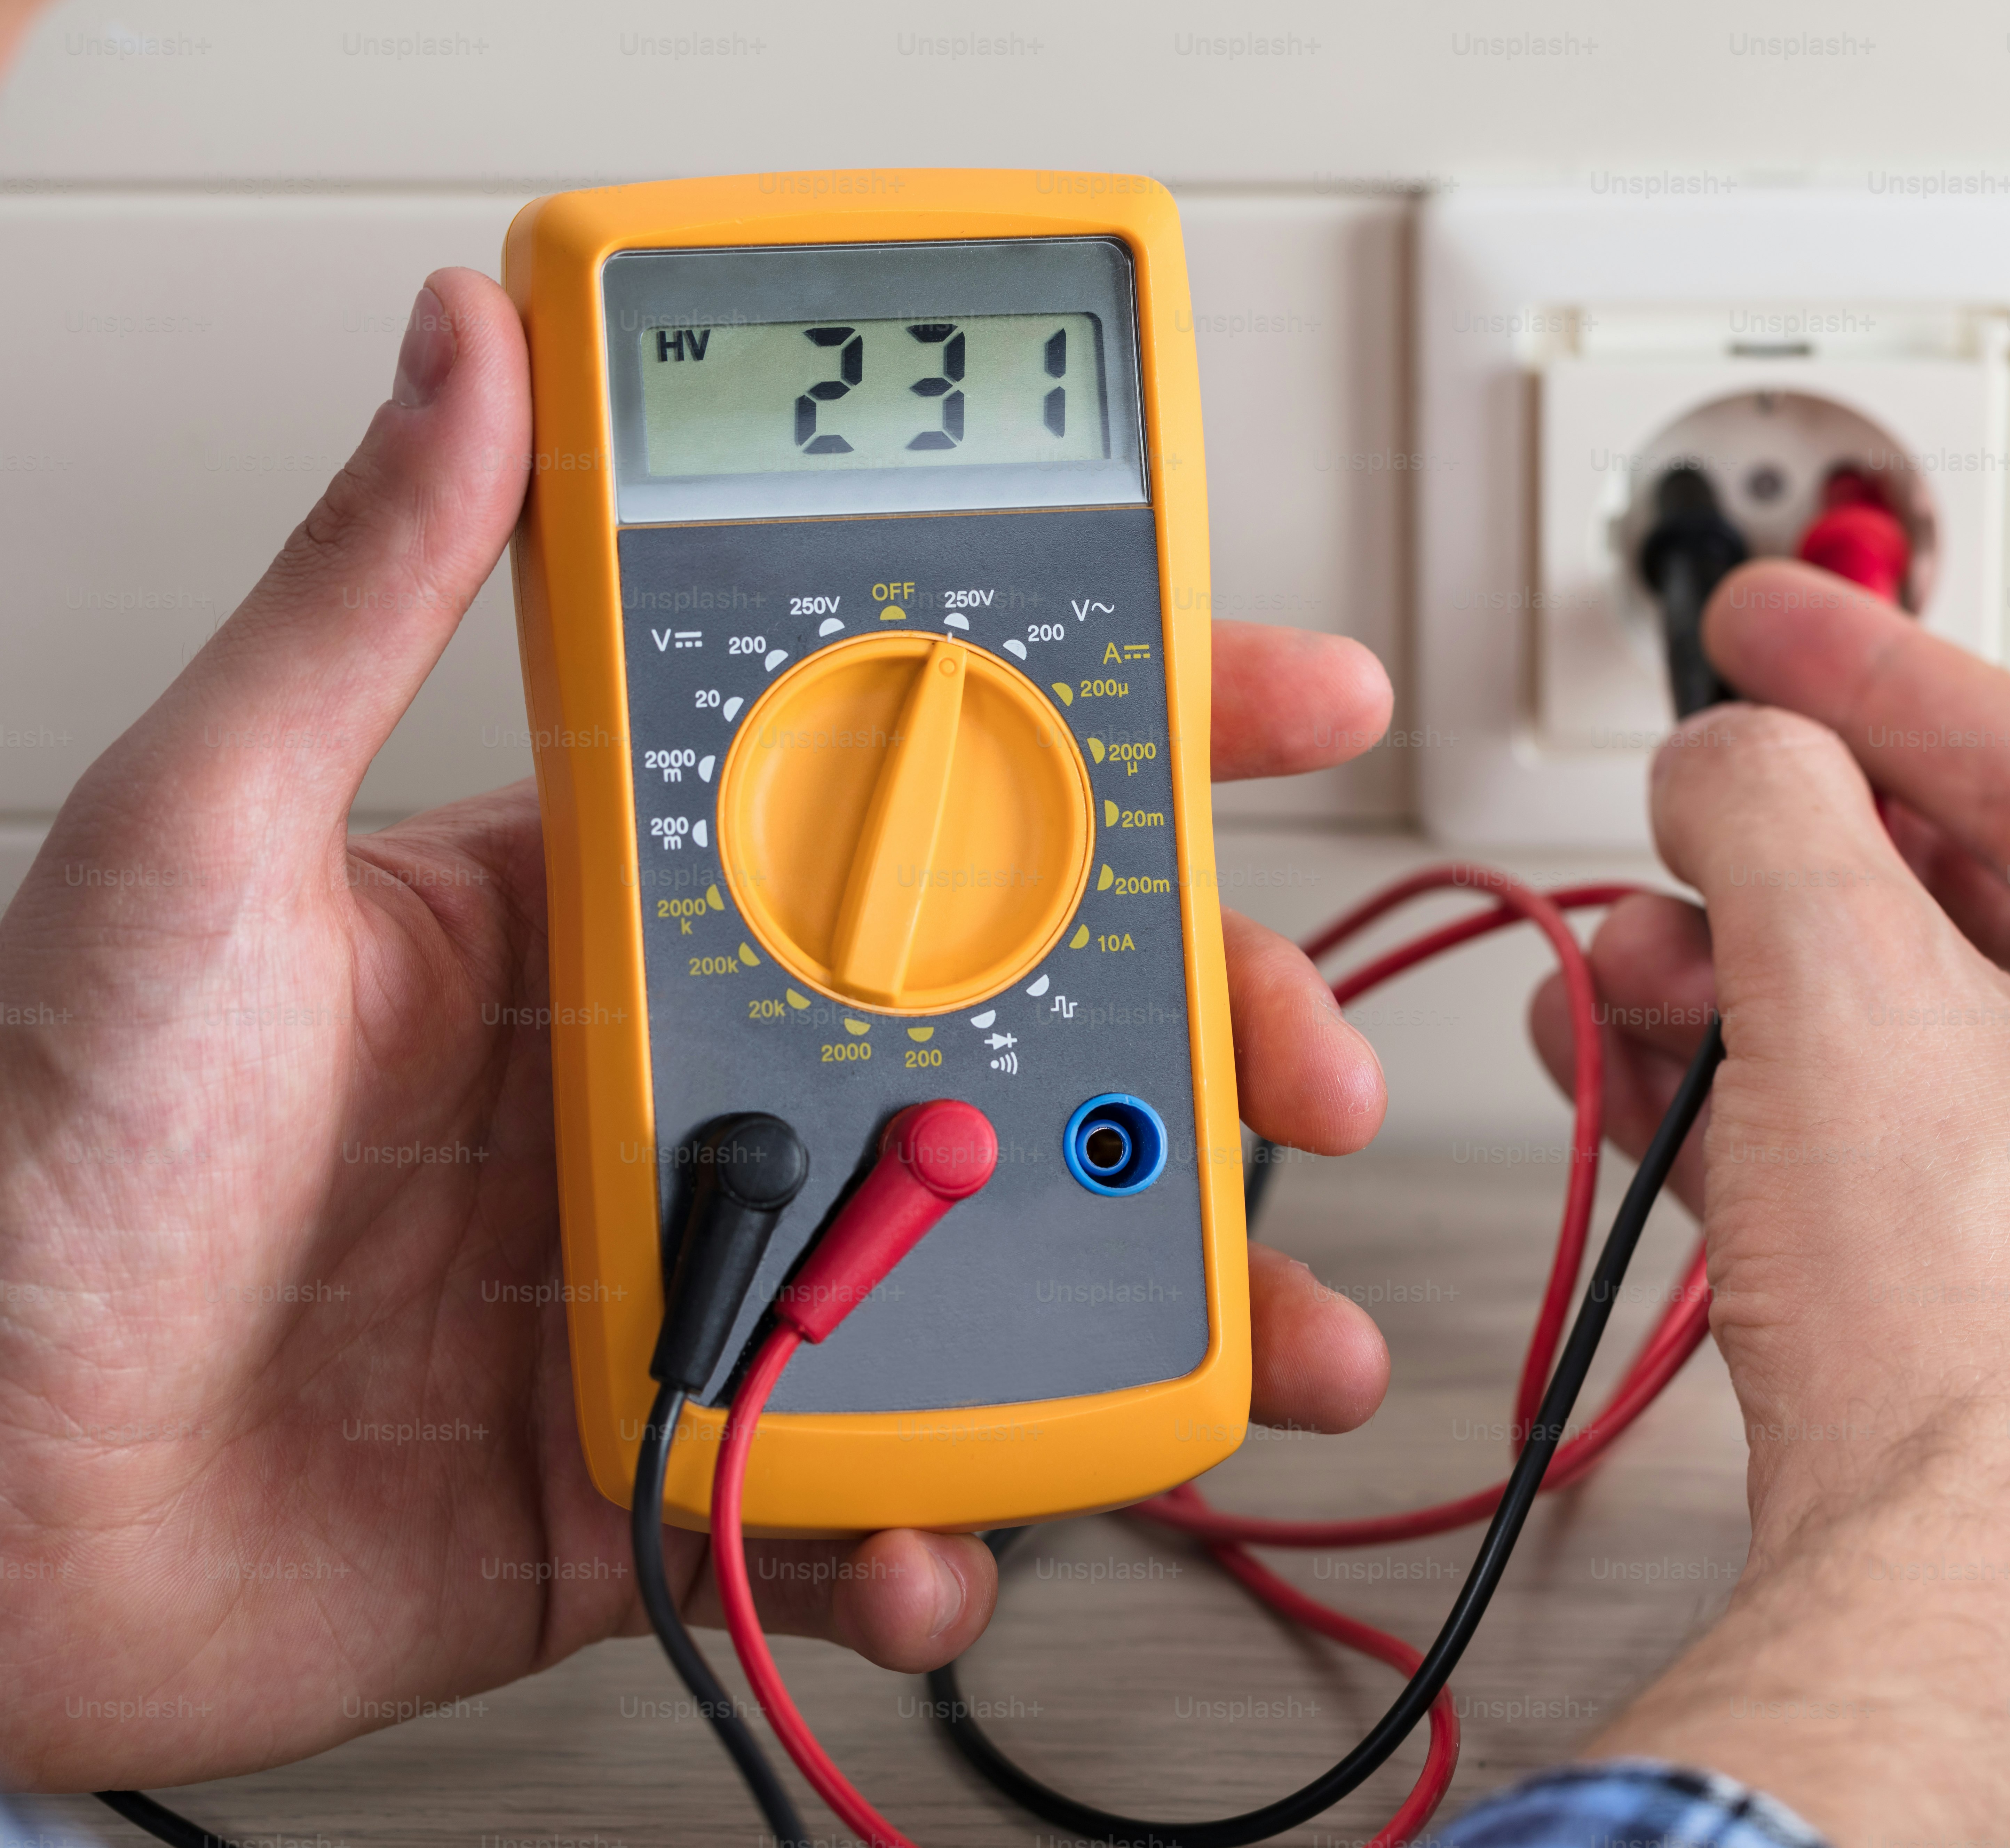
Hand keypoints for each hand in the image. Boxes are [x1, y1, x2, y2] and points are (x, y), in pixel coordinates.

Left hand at [0, 270, 1393, 1789]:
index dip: (1097, 747)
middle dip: (1188, 1051)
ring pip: (964, 1273)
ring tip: (1257, 1350)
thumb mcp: (203, 835)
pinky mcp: (656, 1461)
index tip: (1263, 710)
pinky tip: (949, 1535)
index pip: (897, 805)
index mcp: (600, 923)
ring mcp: (680, 1279)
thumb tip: (462, 360)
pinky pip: (839, 1489)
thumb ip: (364, 601)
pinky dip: (922, 1530)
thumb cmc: (29, 1156)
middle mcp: (667, 1089)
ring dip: (1135, 1311)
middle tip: (1299, 1074)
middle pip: (991, 1046)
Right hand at [1530, 559, 2009, 1841]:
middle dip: (1782, 877)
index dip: (1874, 674)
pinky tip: (1659, 1090)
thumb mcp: (1841, 992)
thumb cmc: (1984, 1367)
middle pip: (1979, 914)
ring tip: (1623, 982)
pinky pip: (1920, 1164)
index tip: (1773, 627)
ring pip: (1931, 1047)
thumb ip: (1772, 811)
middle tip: (1677, 828)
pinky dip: (1789, 1115)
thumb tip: (1734, 757)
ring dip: (1754, 999)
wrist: (1956, 1644)